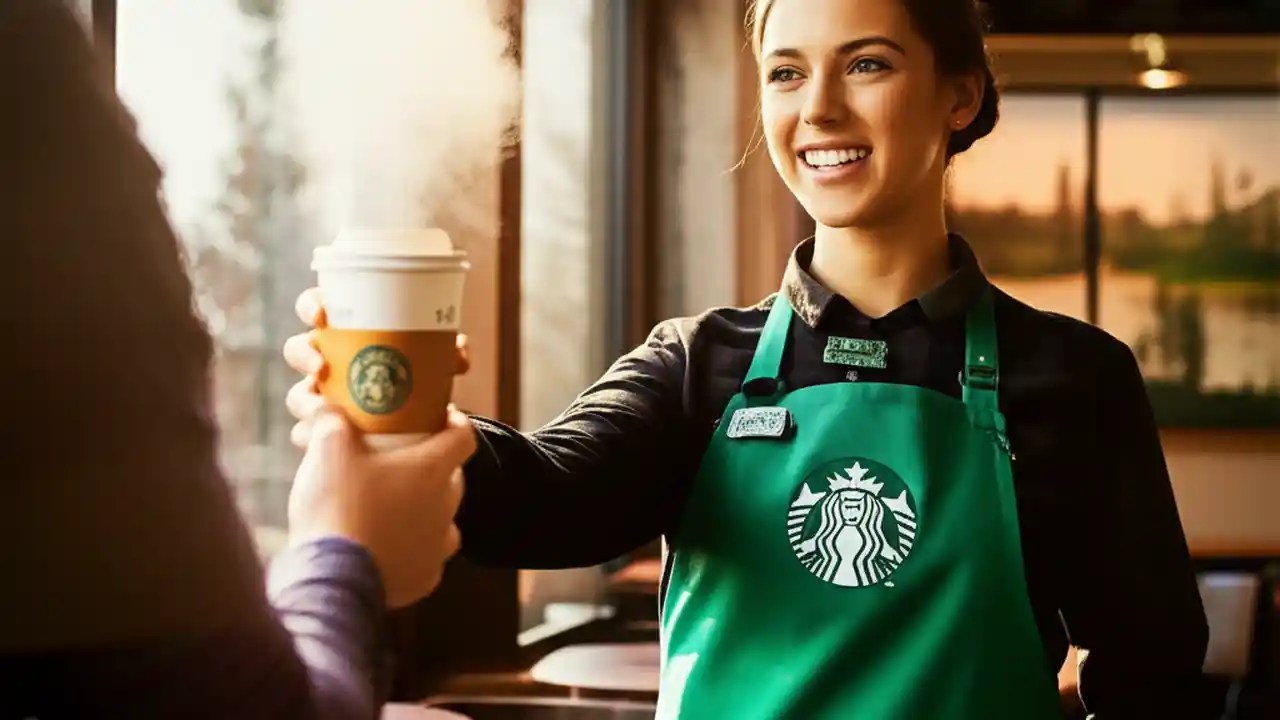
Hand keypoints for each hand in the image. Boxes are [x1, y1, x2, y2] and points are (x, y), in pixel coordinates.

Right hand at [282, 287, 470, 446]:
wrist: (417, 431)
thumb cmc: (418, 383)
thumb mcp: (434, 367)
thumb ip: (447, 357)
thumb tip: (457, 350)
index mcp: (347, 334)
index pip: (317, 307)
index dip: (312, 305)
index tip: (322, 313)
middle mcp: (327, 362)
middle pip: (298, 349)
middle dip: (304, 354)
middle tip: (320, 364)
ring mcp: (321, 397)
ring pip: (299, 395)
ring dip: (305, 400)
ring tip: (321, 409)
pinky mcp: (322, 432)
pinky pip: (304, 432)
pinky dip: (308, 435)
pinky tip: (315, 440)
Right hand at [288, 405, 475, 607]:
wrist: (331, 576)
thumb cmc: (337, 504)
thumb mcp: (328, 449)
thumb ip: (331, 421)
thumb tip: (326, 407)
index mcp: (432, 469)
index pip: (464, 436)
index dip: (454, 422)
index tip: (439, 417)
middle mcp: (446, 507)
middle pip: (451, 477)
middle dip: (431, 467)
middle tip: (400, 462)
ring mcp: (438, 547)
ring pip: (441, 519)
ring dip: (423, 509)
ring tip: (392, 507)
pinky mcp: (425, 579)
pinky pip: (426, 556)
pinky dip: (411, 549)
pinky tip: (387, 546)